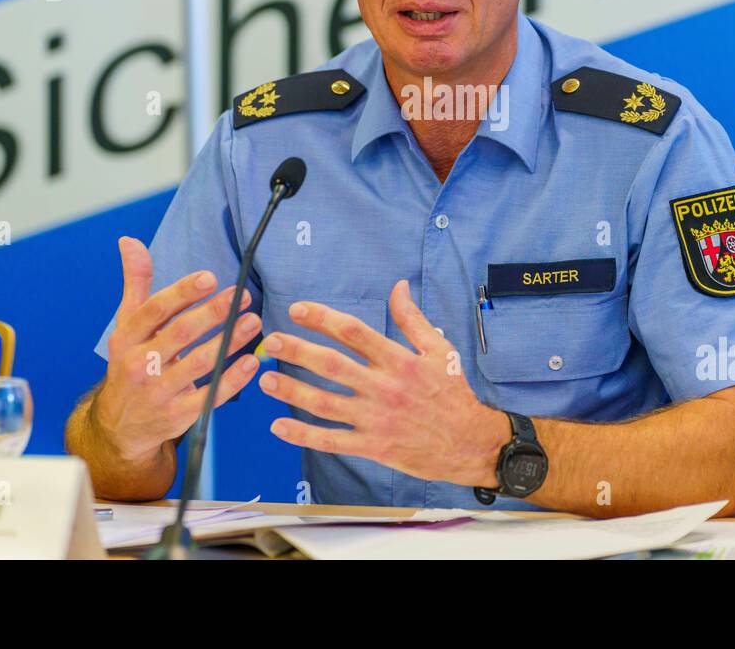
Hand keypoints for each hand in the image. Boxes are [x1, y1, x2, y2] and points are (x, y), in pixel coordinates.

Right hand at [96, 237, 262, 462]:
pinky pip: (208, 395)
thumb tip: (129, 241)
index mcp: (127, 337)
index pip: (155, 310)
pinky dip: (231, 379)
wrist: (120, 424)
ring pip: (198, 364)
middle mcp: (139, 364)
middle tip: (242, 296)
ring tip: (254, 321)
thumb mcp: (127, 324)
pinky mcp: (177, 415)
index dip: (182, 292)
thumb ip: (135, 282)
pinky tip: (250, 362)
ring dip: (229, 341)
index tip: (209, 278)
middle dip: (213, 313)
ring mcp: (158, 391)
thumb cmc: (131, 362)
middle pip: (180, 334)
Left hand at [258, 279, 509, 486]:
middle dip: (297, 351)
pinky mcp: (373, 447)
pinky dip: (303, 435)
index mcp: (400, 360)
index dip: (323, 318)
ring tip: (265, 381)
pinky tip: (279, 426)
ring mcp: (376, 419)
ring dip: (291, 391)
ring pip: (324, 403)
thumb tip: (398, 287)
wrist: (470, 443)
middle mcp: (384, 388)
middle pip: (332, 365)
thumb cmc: (454, 394)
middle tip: (271, 341)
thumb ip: (413, 319)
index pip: (354, 332)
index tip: (298, 310)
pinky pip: (331, 441)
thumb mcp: (440, 350)